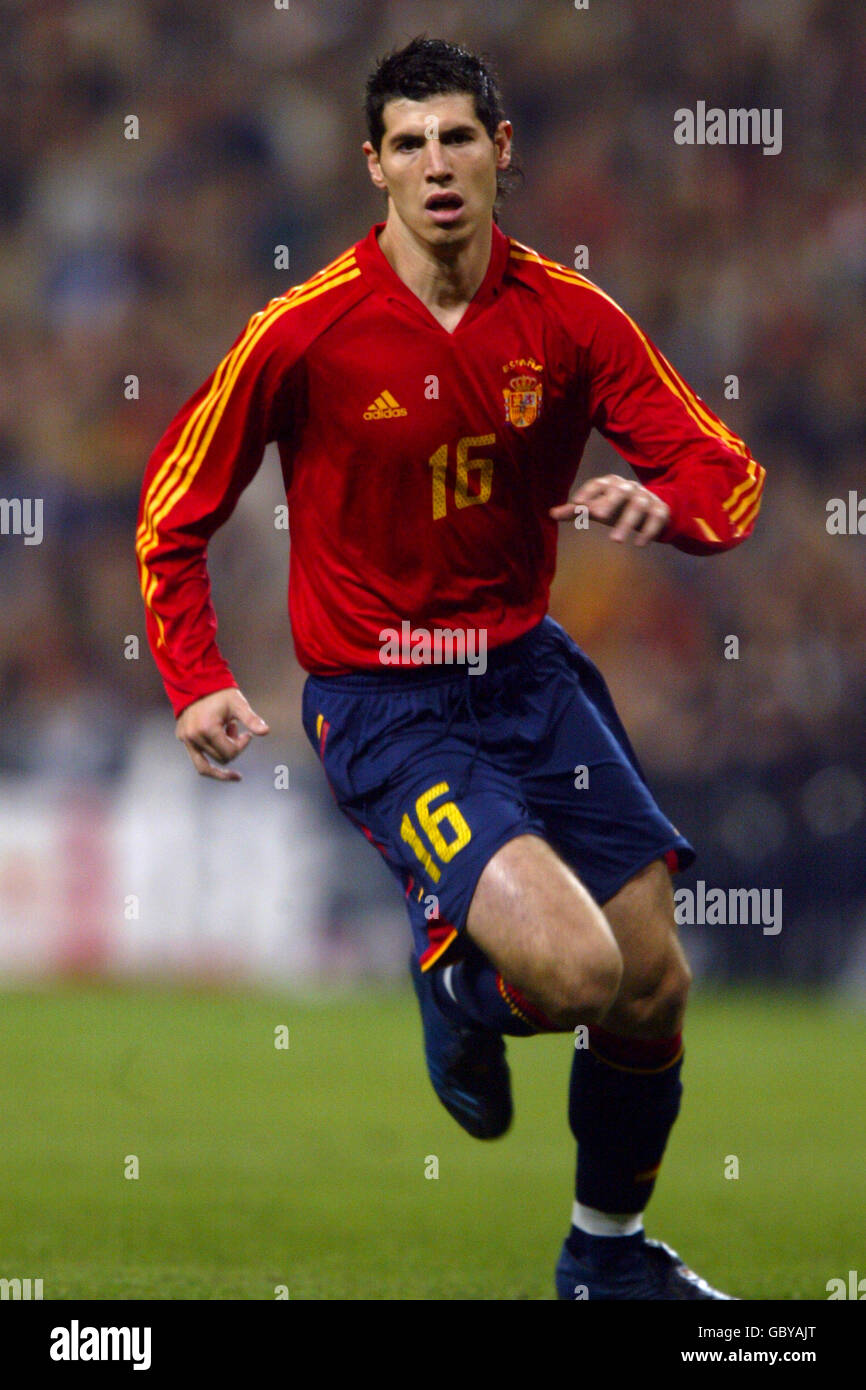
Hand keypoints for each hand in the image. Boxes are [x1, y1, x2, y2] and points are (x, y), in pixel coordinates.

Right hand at [175, 687, 269, 780]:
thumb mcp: (238, 704)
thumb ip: (251, 719)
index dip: (242, 745)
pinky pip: (196, 758)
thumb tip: (266, 731)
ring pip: (206, 764)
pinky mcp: (182, 738)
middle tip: (235, 729)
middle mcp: (194, 737)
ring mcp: (185, 739)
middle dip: (232, 748)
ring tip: (227, 735)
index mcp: (207, 728)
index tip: (247, 733)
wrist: (196, 681)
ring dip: (220, 751)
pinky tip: (220, 747)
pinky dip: (210, 755)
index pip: (230, 753)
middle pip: (221, 759)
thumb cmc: (220, 693)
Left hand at [549, 475, 669, 546]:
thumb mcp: (596, 508)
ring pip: (638, 506)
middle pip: (620, 491)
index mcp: (610, 483)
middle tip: (599, 516)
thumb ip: (576, 511)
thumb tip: (551, 514)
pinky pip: (656, 517)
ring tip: (616, 540)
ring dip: (627, 522)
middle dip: (610, 502)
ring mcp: (646, 497)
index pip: (597, 484)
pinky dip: (649, 530)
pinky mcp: (660, 509)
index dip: (588, 492)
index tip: (577, 503)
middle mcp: (628, 487)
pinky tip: (639, 544)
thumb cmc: (616, 507)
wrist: (651, 508)